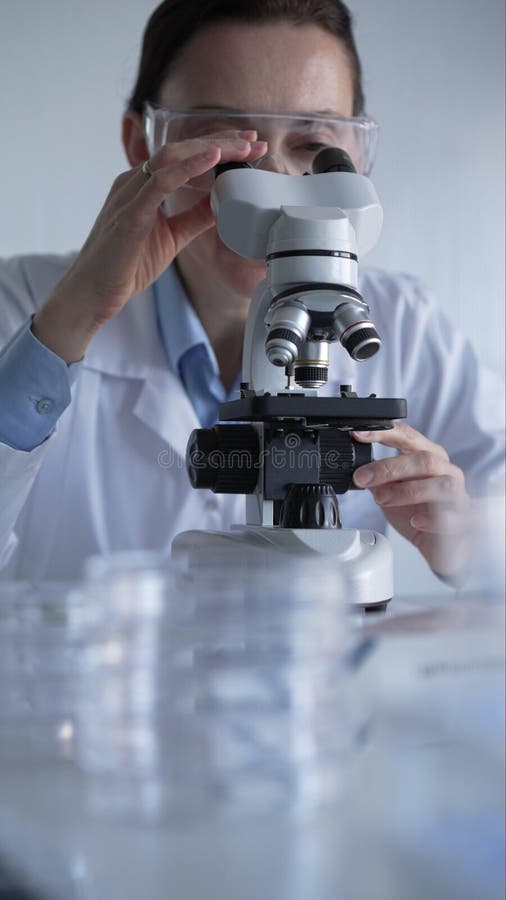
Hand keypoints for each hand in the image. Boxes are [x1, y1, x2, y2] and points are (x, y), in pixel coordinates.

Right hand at [32, 130, 266, 361]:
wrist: (94, 294)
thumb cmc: (125, 267)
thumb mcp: (171, 238)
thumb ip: (193, 218)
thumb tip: (222, 205)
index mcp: (142, 186)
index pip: (183, 157)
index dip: (217, 147)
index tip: (248, 146)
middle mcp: (134, 183)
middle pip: (181, 149)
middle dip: (221, 141)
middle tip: (255, 139)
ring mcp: (130, 195)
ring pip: (173, 157)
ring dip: (211, 149)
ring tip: (242, 146)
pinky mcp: (130, 214)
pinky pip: (160, 182)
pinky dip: (189, 168)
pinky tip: (212, 159)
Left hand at [352, 423, 471, 576]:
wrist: (437, 545)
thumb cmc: (416, 513)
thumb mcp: (390, 492)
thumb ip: (376, 478)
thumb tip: (354, 468)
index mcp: (428, 458)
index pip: (408, 437)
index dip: (384, 432)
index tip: (358, 434)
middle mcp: (447, 472)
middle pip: (424, 460)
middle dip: (390, 467)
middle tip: (363, 478)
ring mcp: (458, 496)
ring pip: (442, 485)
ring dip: (408, 491)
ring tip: (383, 499)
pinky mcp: (465, 521)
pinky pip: (455, 517)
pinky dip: (434, 519)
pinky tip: (416, 521)